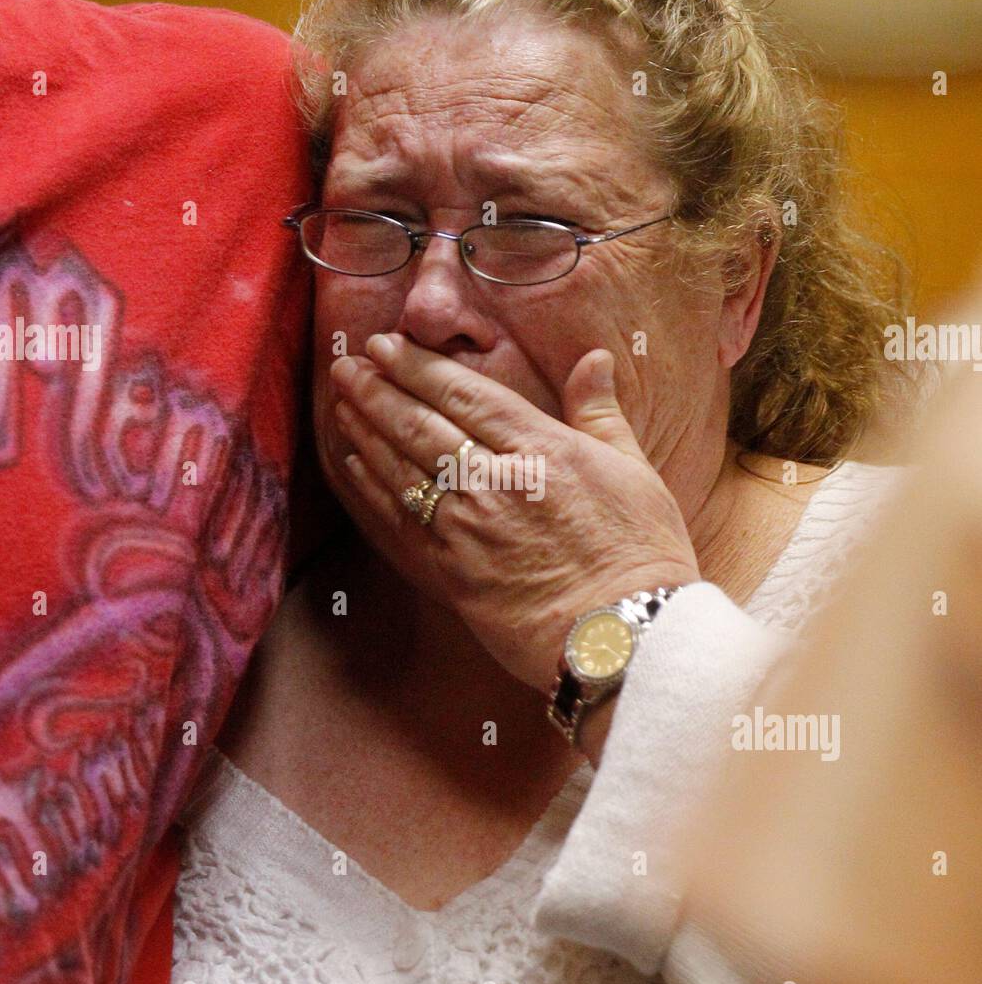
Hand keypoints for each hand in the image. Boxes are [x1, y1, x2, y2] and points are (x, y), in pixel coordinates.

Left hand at [327, 333, 699, 694]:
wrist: (622, 638)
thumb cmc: (640, 554)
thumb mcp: (634, 470)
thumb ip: (600, 411)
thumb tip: (594, 358)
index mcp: (541, 449)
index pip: (464, 394)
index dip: (417, 366)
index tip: (386, 344)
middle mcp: (495, 482)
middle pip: (421, 424)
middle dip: (378, 390)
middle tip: (346, 366)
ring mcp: (467, 528)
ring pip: (401, 468)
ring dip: (367, 431)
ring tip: (342, 403)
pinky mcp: (452, 572)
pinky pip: (399, 521)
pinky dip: (372, 488)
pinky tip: (356, 465)